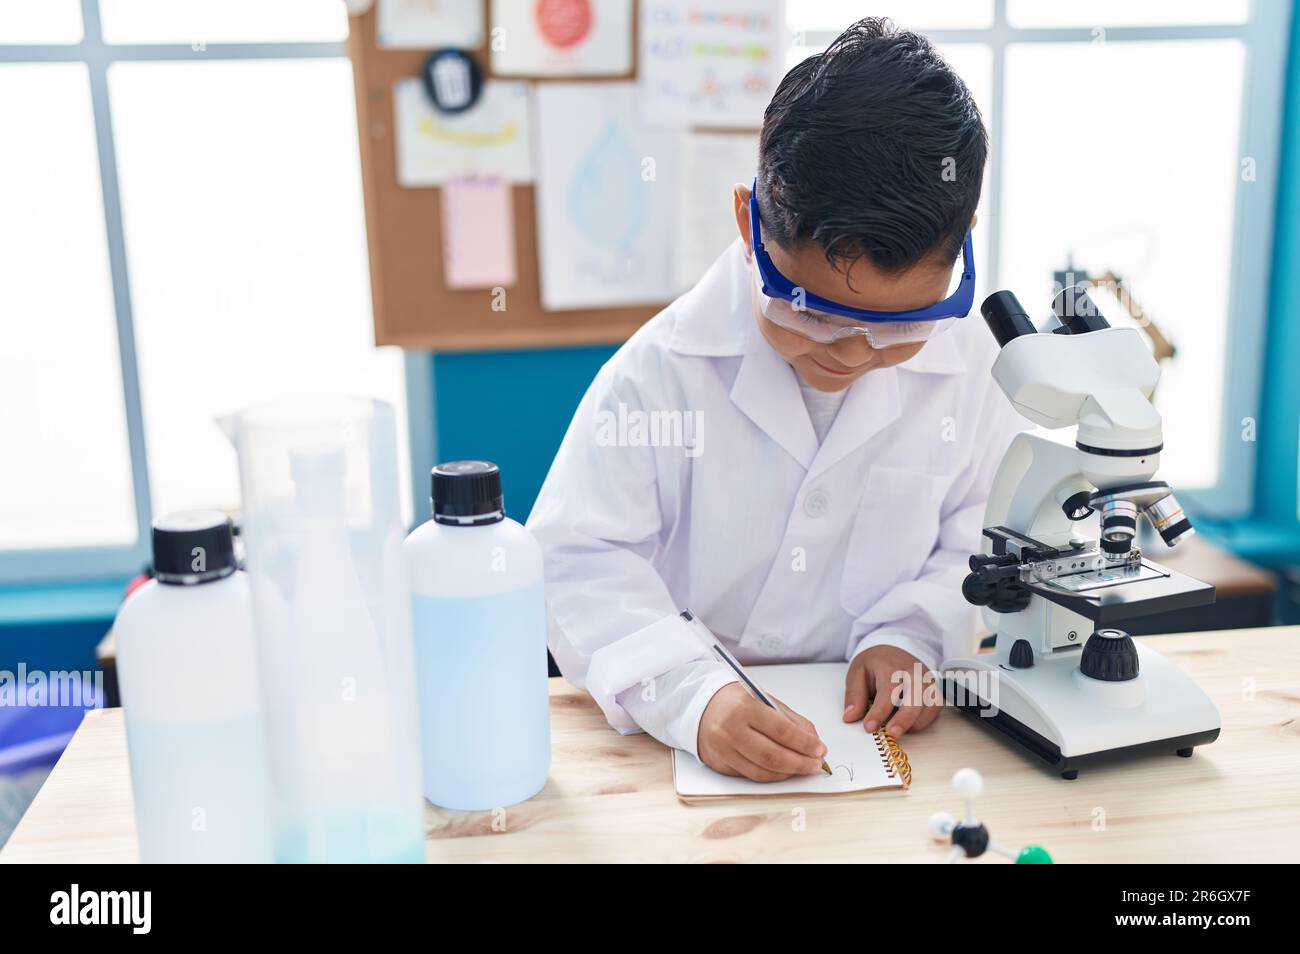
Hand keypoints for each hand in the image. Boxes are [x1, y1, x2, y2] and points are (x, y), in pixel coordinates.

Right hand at [696, 682, 826, 781]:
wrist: (700, 706)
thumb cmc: (736, 701)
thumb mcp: (763, 700)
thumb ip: (790, 719)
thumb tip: (813, 741)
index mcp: (744, 708)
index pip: (781, 731)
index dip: (805, 743)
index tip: (820, 749)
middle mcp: (731, 731)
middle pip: (773, 756)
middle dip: (800, 763)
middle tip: (815, 765)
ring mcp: (723, 750)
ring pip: (762, 772)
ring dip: (788, 773)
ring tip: (803, 769)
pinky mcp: (720, 765)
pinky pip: (751, 776)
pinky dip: (771, 776)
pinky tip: (784, 771)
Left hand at [843, 645, 940, 737]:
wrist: (893, 653)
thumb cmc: (875, 665)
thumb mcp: (857, 673)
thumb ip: (854, 695)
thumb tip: (850, 717)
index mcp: (891, 665)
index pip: (888, 689)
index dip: (879, 711)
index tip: (869, 727)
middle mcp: (914, 671)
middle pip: (915, 696)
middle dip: (904, 718)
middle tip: (891, 734)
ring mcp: (927, 680)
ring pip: (928, 704)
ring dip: (913, 722)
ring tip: (895, 731)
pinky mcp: (934, 690)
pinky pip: (933, 709)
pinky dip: (922, 721)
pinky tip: (907, 725)